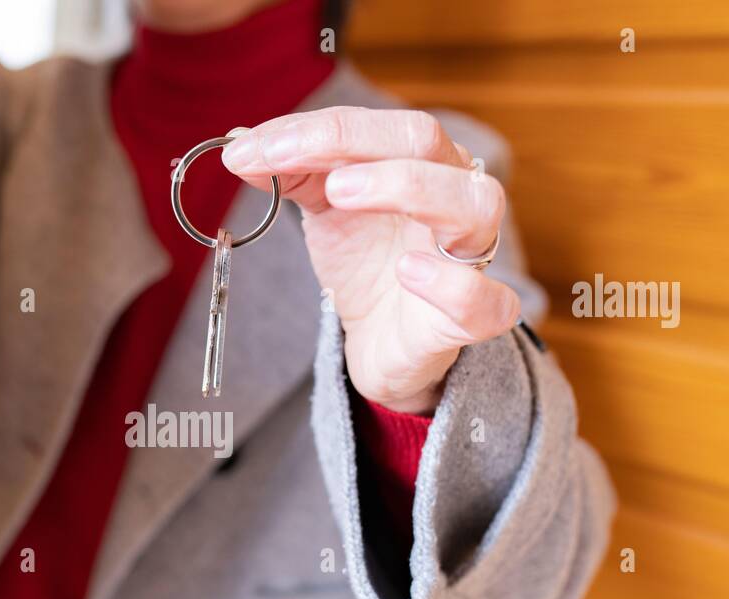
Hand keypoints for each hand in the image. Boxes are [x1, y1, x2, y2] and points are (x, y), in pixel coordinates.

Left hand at [221, 107, 519, 415]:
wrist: (380, 342)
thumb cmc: (366, 263)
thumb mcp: (324, 213)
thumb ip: (292, 176)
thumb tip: (240, 148)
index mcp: (419, 161)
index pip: (377, 126)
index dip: (315, 131)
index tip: (252, 149)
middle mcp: (453, 195)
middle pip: (426, 142)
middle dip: (356, 142)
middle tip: (289, 158)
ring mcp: (470, 255)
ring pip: (475, 203)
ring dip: (410, 187)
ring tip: (341, 192)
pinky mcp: (473, 317)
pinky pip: (488, 298)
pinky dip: (453, 284)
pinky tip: (409, 272)